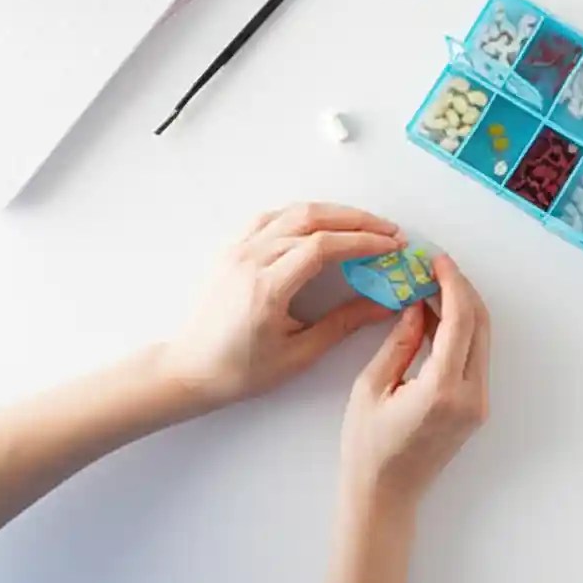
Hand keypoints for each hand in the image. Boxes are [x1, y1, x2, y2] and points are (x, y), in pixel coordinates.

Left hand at [160, 203, 406, 410]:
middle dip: (356, 220)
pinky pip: (271, 218)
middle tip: (388, 230)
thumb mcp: (298, 354)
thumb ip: (343, 324)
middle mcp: (250, 259)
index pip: (324, 246)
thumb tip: (383, 305)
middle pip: (311, 218)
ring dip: (332, 212)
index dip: (363, 241)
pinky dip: (302, 215)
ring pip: (292, 212)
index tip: (392, 245)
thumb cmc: (240, 370)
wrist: (190, 369)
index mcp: (267, 286)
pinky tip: (320, 223)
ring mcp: (238, 250)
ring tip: (363, 224)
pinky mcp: (232, 250)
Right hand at [339, 255, 490, 513]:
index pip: (460, 321)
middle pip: (480, 325)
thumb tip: (417, 306)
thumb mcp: (370, 388)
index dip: (451, 284)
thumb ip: (399, 342)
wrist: (385, 498)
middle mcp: (470, 396)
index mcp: (442, 390)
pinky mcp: (475, 408)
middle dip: (461, 289)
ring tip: (432, 286)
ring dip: (463, 308)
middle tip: (435, 267)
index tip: (437, 260)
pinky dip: (461, 330)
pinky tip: (437, 318)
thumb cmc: (367, 449)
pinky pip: (474, 357)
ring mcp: (478, 403)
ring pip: (482, 339)